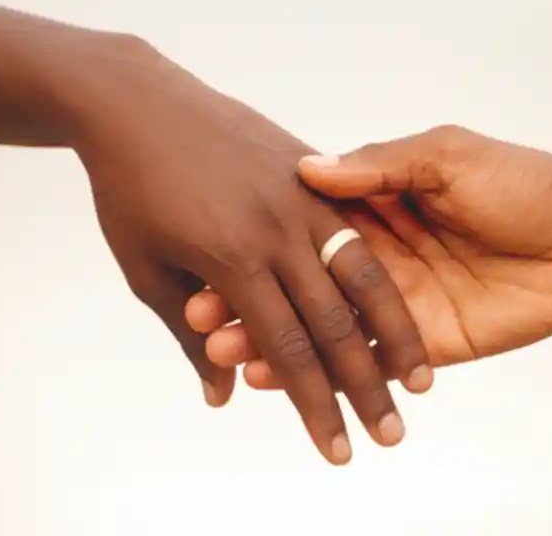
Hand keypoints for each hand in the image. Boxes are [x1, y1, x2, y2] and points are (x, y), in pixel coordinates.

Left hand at [66, 39, 431, 462]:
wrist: (134, 101)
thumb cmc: (128, 191)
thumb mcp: (146, 268)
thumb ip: (189, 335)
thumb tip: (224, 396)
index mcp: (233, 259)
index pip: (288, 351)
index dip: (316, 408)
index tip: (338, 451)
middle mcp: (276, 228)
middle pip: (336, 321)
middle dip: (367, 386)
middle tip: (393, 436)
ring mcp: (299, 192)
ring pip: (364, 271)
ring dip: (397, 331)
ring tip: (423, 379)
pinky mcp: (306, 164)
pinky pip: (353, 223)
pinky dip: (379, 269)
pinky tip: (404, 302)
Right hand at [185, 125, 551, 387]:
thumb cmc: (522, 181)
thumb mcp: (446, 157)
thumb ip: (381, 168)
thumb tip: (311, 169)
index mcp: (377, 205)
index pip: (302, 231)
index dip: (255, 245)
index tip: (208, 259)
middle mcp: (379, 257)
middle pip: (302, 286)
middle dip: (248, 302)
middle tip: (199, 319)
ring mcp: (401, 305)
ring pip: (325, 330)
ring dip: (274, 345)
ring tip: (224, 356)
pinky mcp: (430, 345)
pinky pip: (372, 364)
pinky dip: (329, 376)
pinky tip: (278, 384)